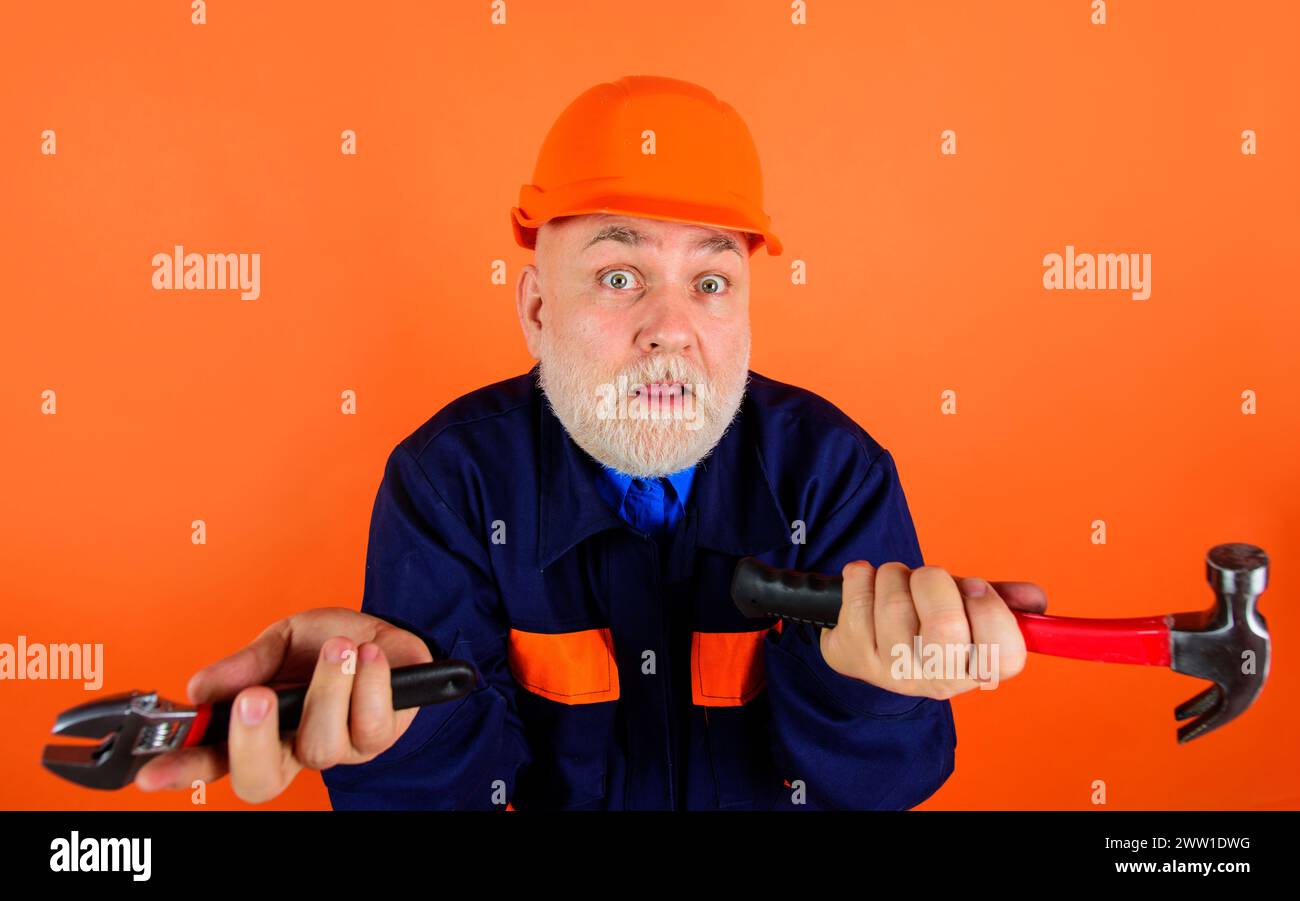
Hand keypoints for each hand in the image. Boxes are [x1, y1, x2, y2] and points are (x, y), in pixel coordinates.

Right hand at [135, 607, 432, 802]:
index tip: (152, 772)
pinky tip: (368, 655)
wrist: (384, 632)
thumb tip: (199, 689)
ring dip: (327, 689)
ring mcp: (338, 748)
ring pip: (320, 746)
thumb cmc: (328, 642)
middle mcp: (295, 747)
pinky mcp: (379, 736)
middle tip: (255, 697)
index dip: (182, 771)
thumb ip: (245, 665)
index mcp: (261, 729)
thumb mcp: (280, 641)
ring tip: (338, 650)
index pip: (213, 760)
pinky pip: (370, 722)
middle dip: (253, 740)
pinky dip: (369, 681)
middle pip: (260, 781)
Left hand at [819, 561, 1047, 698]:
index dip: (991, 611)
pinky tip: (866, 582)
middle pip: (945, 624)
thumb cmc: (927, 622)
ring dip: (894, 574)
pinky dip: (861, 576)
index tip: (974, 587)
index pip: (1004, 655)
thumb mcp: (969, 610)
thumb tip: (1034, 598)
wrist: (870, 647)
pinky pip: (857, 600)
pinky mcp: (853, 657)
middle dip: (933, 580)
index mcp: (977, 670)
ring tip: (895, 580)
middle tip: (926, 577)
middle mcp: (938, 680)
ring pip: (895, 603)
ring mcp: (893, 672)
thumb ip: (1002, 599)